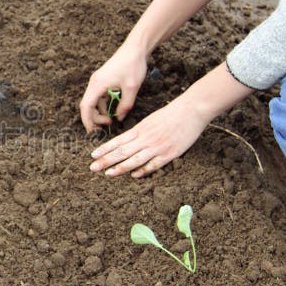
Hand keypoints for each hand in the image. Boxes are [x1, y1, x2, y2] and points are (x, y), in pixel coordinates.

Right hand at [79, 43, 147, 132]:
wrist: (135, 48)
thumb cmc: (133, 65)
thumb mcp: (132, 88)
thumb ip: (125, 105)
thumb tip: (119, 118)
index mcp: (98, 84)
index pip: (86, 106)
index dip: (87, 121)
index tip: (93, 132)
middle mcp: (94, 82)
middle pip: (87, 105)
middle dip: (94, 118)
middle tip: (107, 126)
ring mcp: (98, 81)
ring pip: (93, 101)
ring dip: (99, 112)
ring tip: (111, 119)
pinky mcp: (103, 80)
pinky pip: (99, 96)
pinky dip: (104, 105)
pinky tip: (113, 109)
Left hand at [89, 96, 209, 177]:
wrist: (192, 110)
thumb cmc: (171, 114)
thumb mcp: (150, 121)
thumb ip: (139, 132)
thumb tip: (126, 142)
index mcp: (140, 129)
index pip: (118, 141)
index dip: (105, 149)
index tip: (93, 155)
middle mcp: (146, 138)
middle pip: (122, 152)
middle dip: (106, 160)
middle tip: (92, 168)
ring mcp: (158, 146)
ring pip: (135, 160)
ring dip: (120, 168)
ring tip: (108, 174)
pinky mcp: (170, 153)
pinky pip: (154, 164)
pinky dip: (143, 170)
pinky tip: (134, 175)